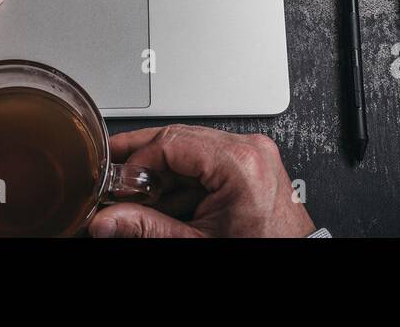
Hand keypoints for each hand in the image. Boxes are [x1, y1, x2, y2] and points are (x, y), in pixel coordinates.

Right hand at [89, 125, 315, 237]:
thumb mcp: (196, 243)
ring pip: (189, 150)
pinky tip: (163, 201)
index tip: (116, 182)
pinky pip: (206, 161)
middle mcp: (250, 149)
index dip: (136, 160)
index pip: (171, 141)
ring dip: (161, 174)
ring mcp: (252, 154)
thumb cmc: (260, 252)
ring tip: (137, 199)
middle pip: (178, 139)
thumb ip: (147, 228)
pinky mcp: (251, 164)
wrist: (293, 261)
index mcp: (240, 163)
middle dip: (143, 164)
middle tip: (113, 178)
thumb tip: (106, 220)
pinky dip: (182, 181)